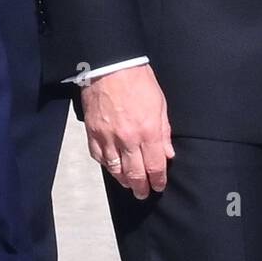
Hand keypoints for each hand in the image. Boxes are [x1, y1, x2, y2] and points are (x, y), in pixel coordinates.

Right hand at [82, 65, 174, 198]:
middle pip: (134, 173)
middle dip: (141, 187)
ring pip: (115, 169)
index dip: (158, 180)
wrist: (110, 67)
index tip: (159, 186)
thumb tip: (168, 154)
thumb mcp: (160, 104)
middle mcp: (128, 139)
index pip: (155, 166)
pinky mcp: (93, 134)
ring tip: (129, 184)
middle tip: (143, 194)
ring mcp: (108, 138)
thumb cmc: (139, 81)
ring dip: (124, 180)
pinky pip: (99, 157)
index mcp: (148, 131)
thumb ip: (164, 132)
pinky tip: (113, 168)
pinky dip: (107, 165)